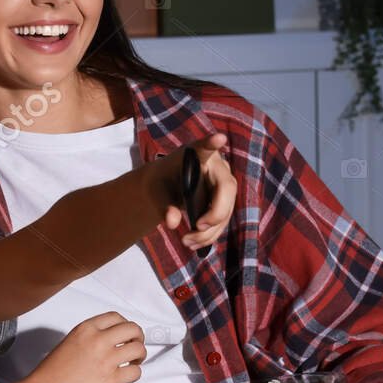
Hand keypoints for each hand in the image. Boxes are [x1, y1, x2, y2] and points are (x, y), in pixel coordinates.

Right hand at [25, 312, 145, 382]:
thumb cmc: (51, 373)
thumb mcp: (69, 343)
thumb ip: (89, 339)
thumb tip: (108, 342)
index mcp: (86, 329)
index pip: (116, 317)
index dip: (125, 325)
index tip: (125, 334)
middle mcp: (98, 340)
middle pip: (133, 329)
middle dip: (138, 338)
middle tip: (134, 347)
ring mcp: (107, 359)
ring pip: (138, 349)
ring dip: (139, 355)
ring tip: (132, 362)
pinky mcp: (112, 379)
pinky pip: (135, 372)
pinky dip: (134, 373)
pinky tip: (125, 377)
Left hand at [154, 133, 234, 250]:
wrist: (166, 186)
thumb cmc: (160, 182)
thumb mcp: (156, 192)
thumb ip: (163, 205)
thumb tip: (172, 222)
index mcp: (193, 155)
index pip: (204, 148)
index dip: (211, 143)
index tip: (219, 138)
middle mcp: (215, 166)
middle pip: (226, 188)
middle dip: (215, 213)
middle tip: (196, 228)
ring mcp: (223, 183)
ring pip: (227, 209)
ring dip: (210, 230)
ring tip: (187, 242)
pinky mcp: (224, 200)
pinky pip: (223, 219)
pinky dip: (210, 234)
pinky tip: (194, 244)